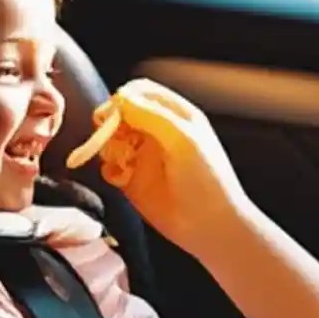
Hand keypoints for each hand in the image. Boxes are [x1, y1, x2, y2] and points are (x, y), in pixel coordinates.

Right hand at [65, 77, 249, 257]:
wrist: (210, 226)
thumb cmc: (206, 180)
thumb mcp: (182, 138)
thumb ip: (151, 114)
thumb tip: (119, 97)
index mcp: (175, 115)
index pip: (141, 91)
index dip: (123, 98)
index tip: (114, 113)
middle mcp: (157, 132)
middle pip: (120, 113)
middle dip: (110, 122)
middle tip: (110, 137)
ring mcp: (144, 156)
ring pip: (111, 139)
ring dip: (108, 146)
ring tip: (121, 160)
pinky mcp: (132, 180)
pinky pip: (109, 166)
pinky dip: (109, 169)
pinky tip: (121, 178)